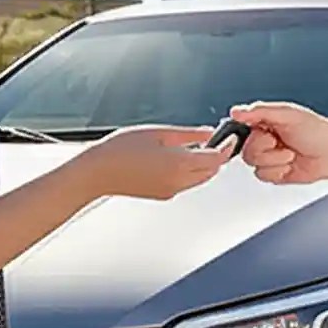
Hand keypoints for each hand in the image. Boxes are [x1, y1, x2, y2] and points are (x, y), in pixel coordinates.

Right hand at [78, 125, 235, 199]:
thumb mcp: (158, 132)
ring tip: (194, 146)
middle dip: (216, 157)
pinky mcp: (163, 195)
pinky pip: (186, 183)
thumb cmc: (120, 150)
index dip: (226, 148)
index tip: (230, 138)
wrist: (97, 173)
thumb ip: (188, 134)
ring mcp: (171, 191)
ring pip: (200, 179)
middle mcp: (179, 182)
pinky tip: (177, 158)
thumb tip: (208, 132)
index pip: (216, 159)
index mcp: (180, 164)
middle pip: (211, 172)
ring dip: (203, 165)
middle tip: (215, 139)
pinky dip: (190, 172)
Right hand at [229, 102, 327, 185]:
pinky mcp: (274, 173)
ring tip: (291, 154)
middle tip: (281, 142)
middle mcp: (265, 139)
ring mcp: (269, 157)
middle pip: (246, 149)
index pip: (242, 128)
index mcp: (266, 121)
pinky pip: (263, 176)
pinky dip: (278, 171)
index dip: (249, 133)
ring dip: (275, 160)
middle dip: (266, 148)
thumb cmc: (318, 131)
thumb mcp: (288, 115)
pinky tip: (291, 165)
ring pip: (254, 164)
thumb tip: (236, 111)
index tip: (263, 133)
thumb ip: (260, 112)